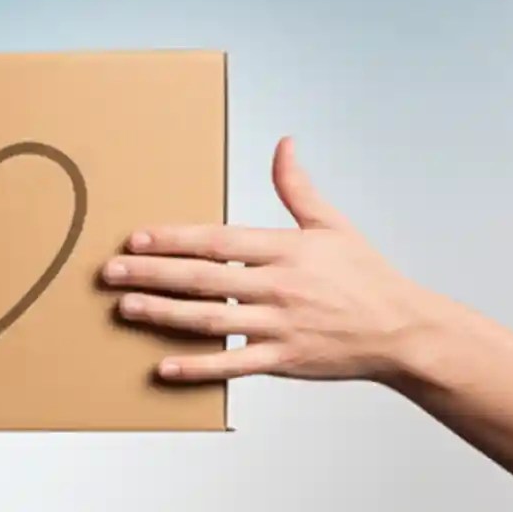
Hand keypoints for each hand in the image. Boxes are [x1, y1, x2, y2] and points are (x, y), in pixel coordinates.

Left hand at [100, 137, 442, 383]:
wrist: (402, 330)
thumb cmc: (364, 276)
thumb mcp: (333, 225)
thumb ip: (297, 187)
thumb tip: (283, 144)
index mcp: (286, 249)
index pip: (219, 240)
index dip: (174, 238)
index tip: (136, 237)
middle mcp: (278, 286)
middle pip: (204, 278)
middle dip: (153, 274)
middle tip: (110, 272)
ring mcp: (279, 325)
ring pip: (211, 320)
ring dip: (163, 315)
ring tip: (125, 308)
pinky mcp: (283, 360)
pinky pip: (233, 365)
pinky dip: (198, 367)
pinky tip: (163, 366)